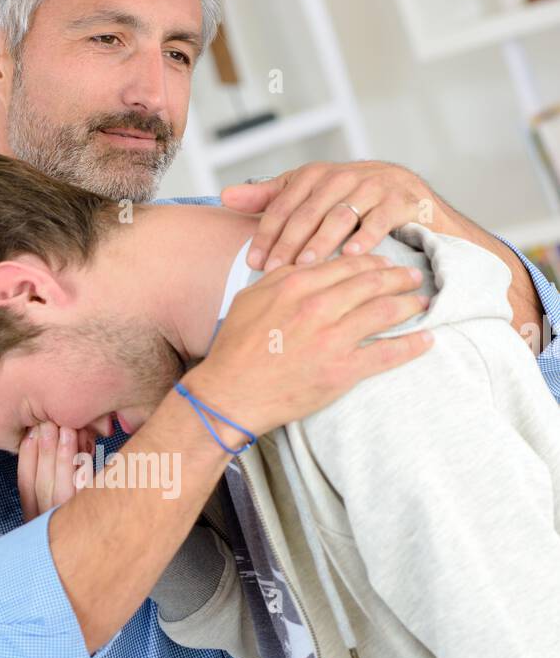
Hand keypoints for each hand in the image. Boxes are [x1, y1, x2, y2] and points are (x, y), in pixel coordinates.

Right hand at [17, 422, 95, 520]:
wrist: (99, 558)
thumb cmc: (80, 524)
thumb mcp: (57, 504)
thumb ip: (54, 477)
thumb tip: (55, 438)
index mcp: (35, 518)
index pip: (25, 485)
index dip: (26, 458)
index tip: (30, 434)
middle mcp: (47, 524)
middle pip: (40, 485)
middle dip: (43, 451)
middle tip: (48, 424)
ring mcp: (68, 527)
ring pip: (60, 490)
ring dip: (62, 457)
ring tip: (67, 430)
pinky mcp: (90, 526)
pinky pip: (85, 499)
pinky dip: (83, 475)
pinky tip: (86, 455)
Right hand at [183, 253, 432, 437]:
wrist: (229, 395)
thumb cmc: (235, 349)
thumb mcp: (250, 299)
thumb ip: (281, 276)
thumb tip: (308, 262)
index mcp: (296, 284)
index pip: (347, 264)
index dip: (372, 262)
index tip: (385, 264)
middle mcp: (319, 307)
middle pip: (372, 282)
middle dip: (399, 277)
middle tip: (414, 277)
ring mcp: (333, 339)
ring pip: (385, 312)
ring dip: (410, 304)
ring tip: (423, 303)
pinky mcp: (342, 371)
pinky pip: (386, 354)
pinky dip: (411, 346)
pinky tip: (427, 340)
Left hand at [221, 159, 448, 271]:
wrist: (413, 201)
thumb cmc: (354, 205)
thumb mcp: (310, 197)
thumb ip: (270, 197)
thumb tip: (226, 195)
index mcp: (316, 175)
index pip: (284, 204)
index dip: (267, 232)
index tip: (254, 262)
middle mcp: (343, 175)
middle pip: (309, 211)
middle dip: (289, 242)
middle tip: (275, 270)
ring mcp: (374, 185)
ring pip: (341, 214)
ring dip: (322, 241)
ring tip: (307, 265)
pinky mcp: (402, 199)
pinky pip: (381, 218)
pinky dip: (367, 236)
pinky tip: (353, 255)